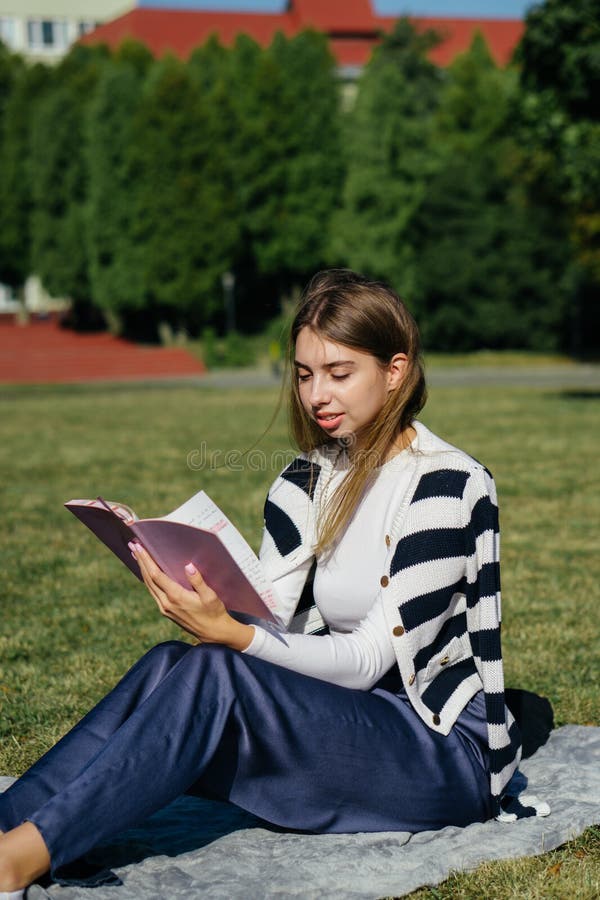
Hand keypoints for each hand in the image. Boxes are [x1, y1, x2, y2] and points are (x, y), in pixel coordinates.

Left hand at [129, 542, 253, 650]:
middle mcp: (166, 603)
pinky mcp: (166, 610)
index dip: (147, 560)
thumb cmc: (214, 612)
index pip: (156, 575)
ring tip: (136, 555)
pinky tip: (147, 572)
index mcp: (176, 597)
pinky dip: (148, 579)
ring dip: (142, 569)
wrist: (213, 632)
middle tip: (133, 545)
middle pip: (148, 579)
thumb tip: (188, 566)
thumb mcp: (210, 596)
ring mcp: (165, 608)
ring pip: (149, 586)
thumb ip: (198, 581)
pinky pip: (153, 591)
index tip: (140, 547)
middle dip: (141, 561)